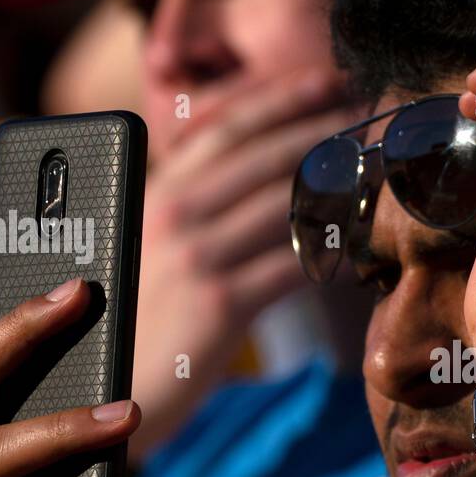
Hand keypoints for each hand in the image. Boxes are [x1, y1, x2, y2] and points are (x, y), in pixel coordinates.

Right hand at [129, 67, 357, 456]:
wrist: (96, 396)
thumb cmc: (120, 327)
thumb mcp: (133, 253)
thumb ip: (173, 214)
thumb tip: (229, 186)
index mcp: (148, 193)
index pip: (223, 128)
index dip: (280, 99)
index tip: (326, 80)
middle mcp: (171, 215)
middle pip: (265, 156)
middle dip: (324, 128)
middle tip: (372, 114)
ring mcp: (196, 257)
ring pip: (287, 205)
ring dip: (340, 185)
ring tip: (379, 171)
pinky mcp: (222, 305)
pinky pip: (294, 268)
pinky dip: (331, 253)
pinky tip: (359, 246)